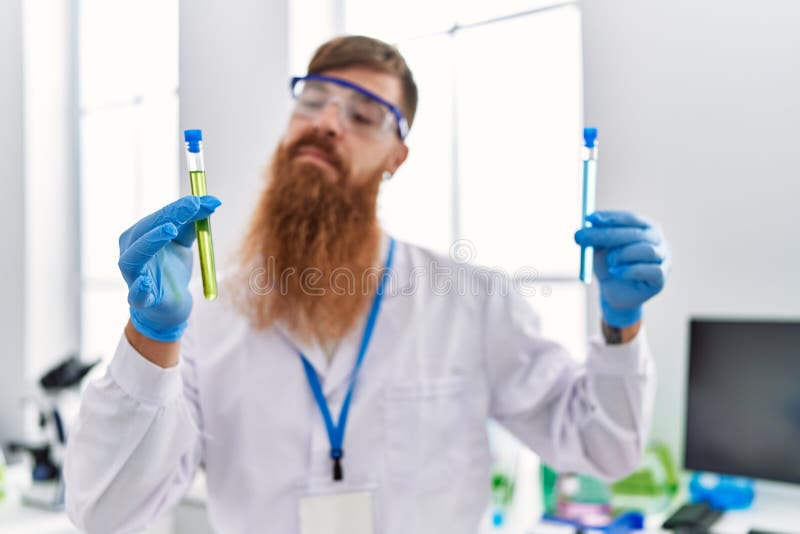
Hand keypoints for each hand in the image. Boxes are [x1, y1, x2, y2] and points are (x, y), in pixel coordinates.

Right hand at [118, 195, 221, 341]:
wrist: (172, 304)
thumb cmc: (172, 269)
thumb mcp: (184, 242)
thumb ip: (193, 223)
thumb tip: (212, 200)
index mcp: (139, 237)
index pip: (156, 218)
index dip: (177, 207)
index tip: (200, 199)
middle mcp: (130, 254)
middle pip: (143, 232)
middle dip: (167, 217)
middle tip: (191, 207)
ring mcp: (132, 278)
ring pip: (132, 259)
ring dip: (151, 242)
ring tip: (171, 230)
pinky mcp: (140, 300)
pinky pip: (136, 295)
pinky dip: (139, 290)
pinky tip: (145, 283)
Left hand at [574, 210, 669, 327]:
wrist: (613, 294)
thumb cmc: (608, 265)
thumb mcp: (598, 248)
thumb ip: (596, 235)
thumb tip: (589, 220)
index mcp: (645, 227)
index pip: (631, 218)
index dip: (611, 218)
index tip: (589, 218)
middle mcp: (658, 240)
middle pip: (637, 234)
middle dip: (607, 234)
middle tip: (581, 237)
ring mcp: (663, 259)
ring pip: (646, 250)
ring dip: (622, 255)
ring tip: (611, 263)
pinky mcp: (661, 278)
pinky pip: (651, 270)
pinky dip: (629, 271)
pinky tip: (617, 273)